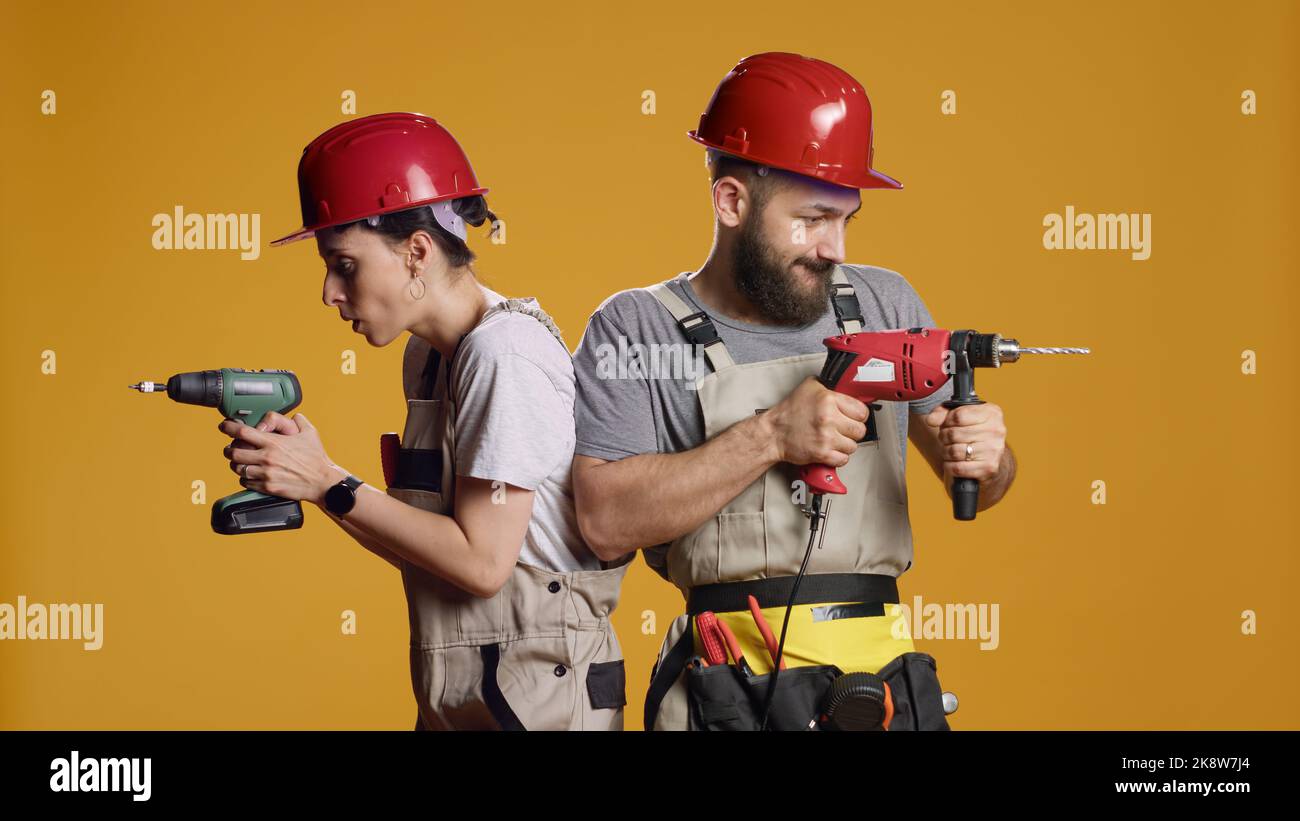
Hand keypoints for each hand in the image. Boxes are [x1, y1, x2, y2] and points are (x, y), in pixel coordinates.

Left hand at [220, 412, 336, 504]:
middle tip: (231, 448)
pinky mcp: (267, 487)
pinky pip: (246, 482)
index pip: (242, 432)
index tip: (224, 426)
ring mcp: (266, 474)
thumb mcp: (310, 432)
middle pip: (234, 452)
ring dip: (236, 464)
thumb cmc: (316, 458)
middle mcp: (267, 458)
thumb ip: (298, 420)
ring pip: (238, 468)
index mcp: (274, 443)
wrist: (323, 482)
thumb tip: (292, 415)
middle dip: (229, 449)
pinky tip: (250, 475)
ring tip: (240, 462)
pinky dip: (245, 478)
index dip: (228, 428)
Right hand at [763, 376, 867, 466]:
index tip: (853, 417)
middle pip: (860, 430)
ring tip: (834, 439)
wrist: (774, 432)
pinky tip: (831, 449)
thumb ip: (830, 386)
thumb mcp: (809, 387)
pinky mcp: (822, 454)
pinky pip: (843, 459)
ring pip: (853, 446)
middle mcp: (828, 418)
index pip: (862, 411)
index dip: (858, 415)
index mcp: (828, 400)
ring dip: (845, 444)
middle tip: (843, 429)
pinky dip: (838, 457)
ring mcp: (826, 438)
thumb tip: (848, 387)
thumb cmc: (790, 411)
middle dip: (853, 431)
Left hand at [923, 402, 1006, 486]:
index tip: (947, 425)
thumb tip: (931, 420)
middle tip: (947, 440)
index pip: (958, 415)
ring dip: (946, 452)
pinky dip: (950, 466)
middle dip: (944, 437)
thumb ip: (943, 413)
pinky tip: (954, 462)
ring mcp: (994, 450)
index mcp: (991, 413)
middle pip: (954, 434)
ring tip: (951, 450)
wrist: (989, 460)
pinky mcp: (989, 468)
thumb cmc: (972, 435)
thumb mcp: (960, 417)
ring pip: (954, 451)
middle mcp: (996, 430)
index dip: (946, 421)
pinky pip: (958, 468)